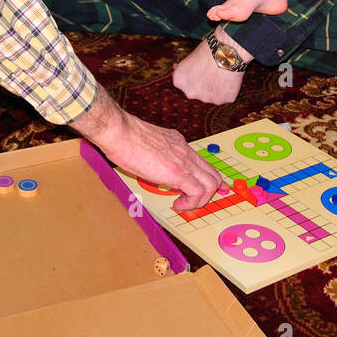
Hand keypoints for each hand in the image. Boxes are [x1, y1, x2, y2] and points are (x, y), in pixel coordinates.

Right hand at [70, 89, 223, 209]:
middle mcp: (185, 150)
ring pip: (211, 184)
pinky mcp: (178, 173)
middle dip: (210, 192)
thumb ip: (157, 154)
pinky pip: (198, 192)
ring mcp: (184, 161)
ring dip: (200, 200)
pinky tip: (176, 204)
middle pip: (213, 174)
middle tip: (196, 202)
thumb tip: (154, 165)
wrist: (120, 132)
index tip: (216, 187)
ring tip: (182, 204)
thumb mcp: (149, 144)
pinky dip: (191, 203)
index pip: (203, 162)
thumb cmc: (124, 137)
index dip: (211, 178)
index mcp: (178, 143)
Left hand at [172, 31, 248, 104]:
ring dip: (215, 88)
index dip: (192, 75)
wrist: (226, 52)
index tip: (199, 68)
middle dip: (202, 84)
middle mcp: (190, 93)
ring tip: (222, 73)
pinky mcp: (224, 100)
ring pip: (211, 95)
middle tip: (211, 71)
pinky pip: (225, 96)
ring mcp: (207, 98)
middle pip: (196, 91)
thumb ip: (184, 68)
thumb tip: (176, 67)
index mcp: (179, 81)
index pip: (183, 81)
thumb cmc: (207, 50)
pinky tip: (230, 78)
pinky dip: (227, 89)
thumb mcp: (188, 58)